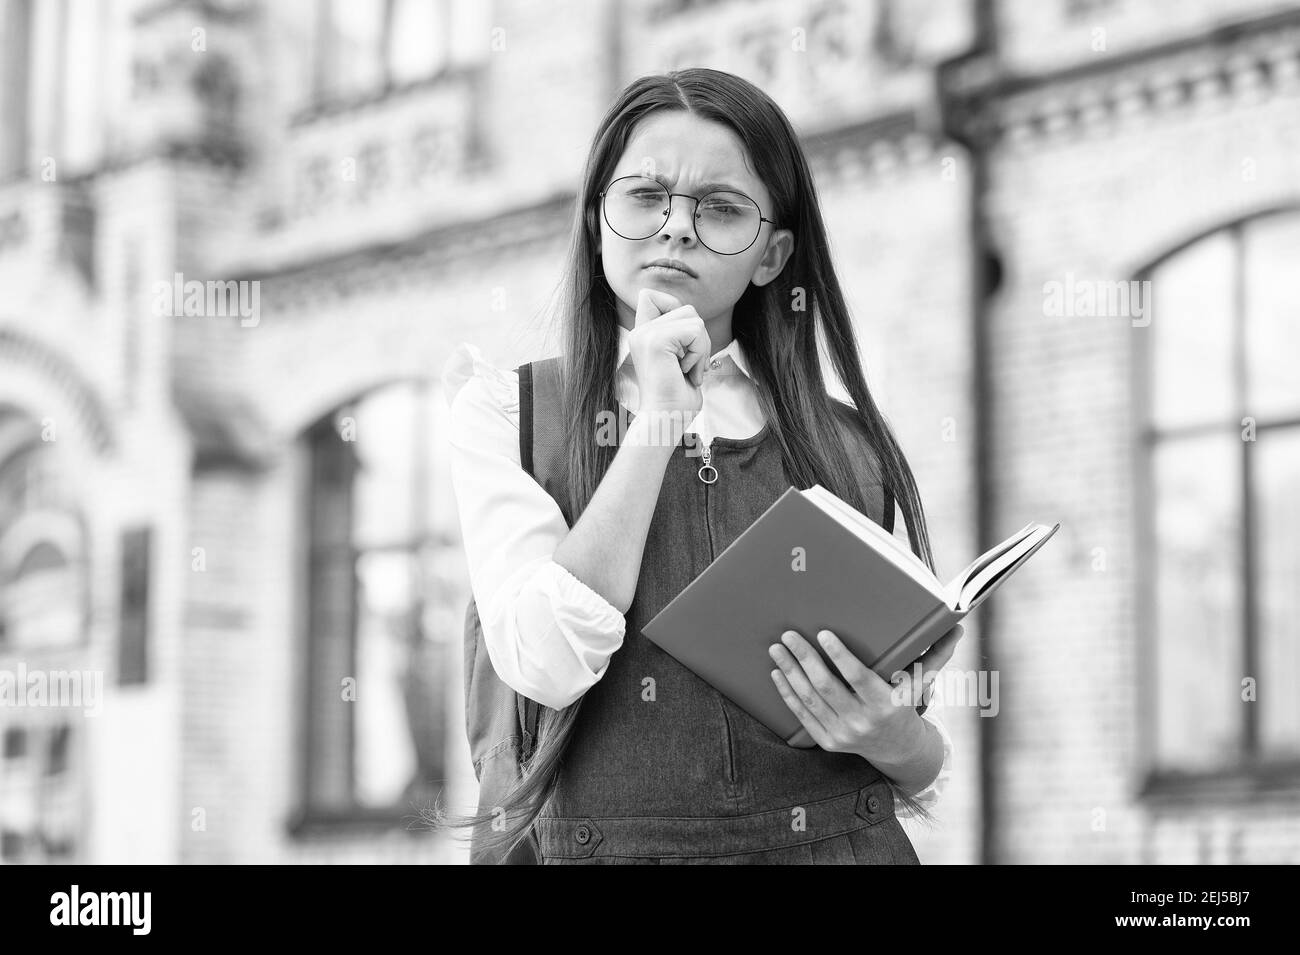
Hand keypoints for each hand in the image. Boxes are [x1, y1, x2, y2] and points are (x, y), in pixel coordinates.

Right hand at [627, 288, 710, 416]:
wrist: (665, 421)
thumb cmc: (677, 399)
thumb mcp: (681, 359)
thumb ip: (682, 335)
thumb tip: (695, 320)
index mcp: (642, 334)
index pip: (651, 295)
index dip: (675, 311)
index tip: (681, 346)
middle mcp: (640, 331)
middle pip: (685, 308)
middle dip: (699, 338)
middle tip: (688, 366)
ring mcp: (645, 334)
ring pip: (694, 318)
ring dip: (701, 348)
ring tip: (687, 370)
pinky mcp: (656, 341)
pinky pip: (695, 331)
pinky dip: (699, 354)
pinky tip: (686, 372)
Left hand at [768, 624, 964, 763]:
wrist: (898, 749)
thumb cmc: (906, 704)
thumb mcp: (922, 682)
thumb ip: (937, 654)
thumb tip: (959, 625)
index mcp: (887, 703)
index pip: (858, 677)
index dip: (839, 656)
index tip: (823, 634)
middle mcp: (863, 721)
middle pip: (826, 687)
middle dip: (804, 659)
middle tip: (788, 635)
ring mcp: (843, 734)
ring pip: (810, 699)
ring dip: (790, 672)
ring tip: (777, 648)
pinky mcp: (828, 742)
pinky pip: (802, 715)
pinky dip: (787, 693)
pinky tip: (778, 673)